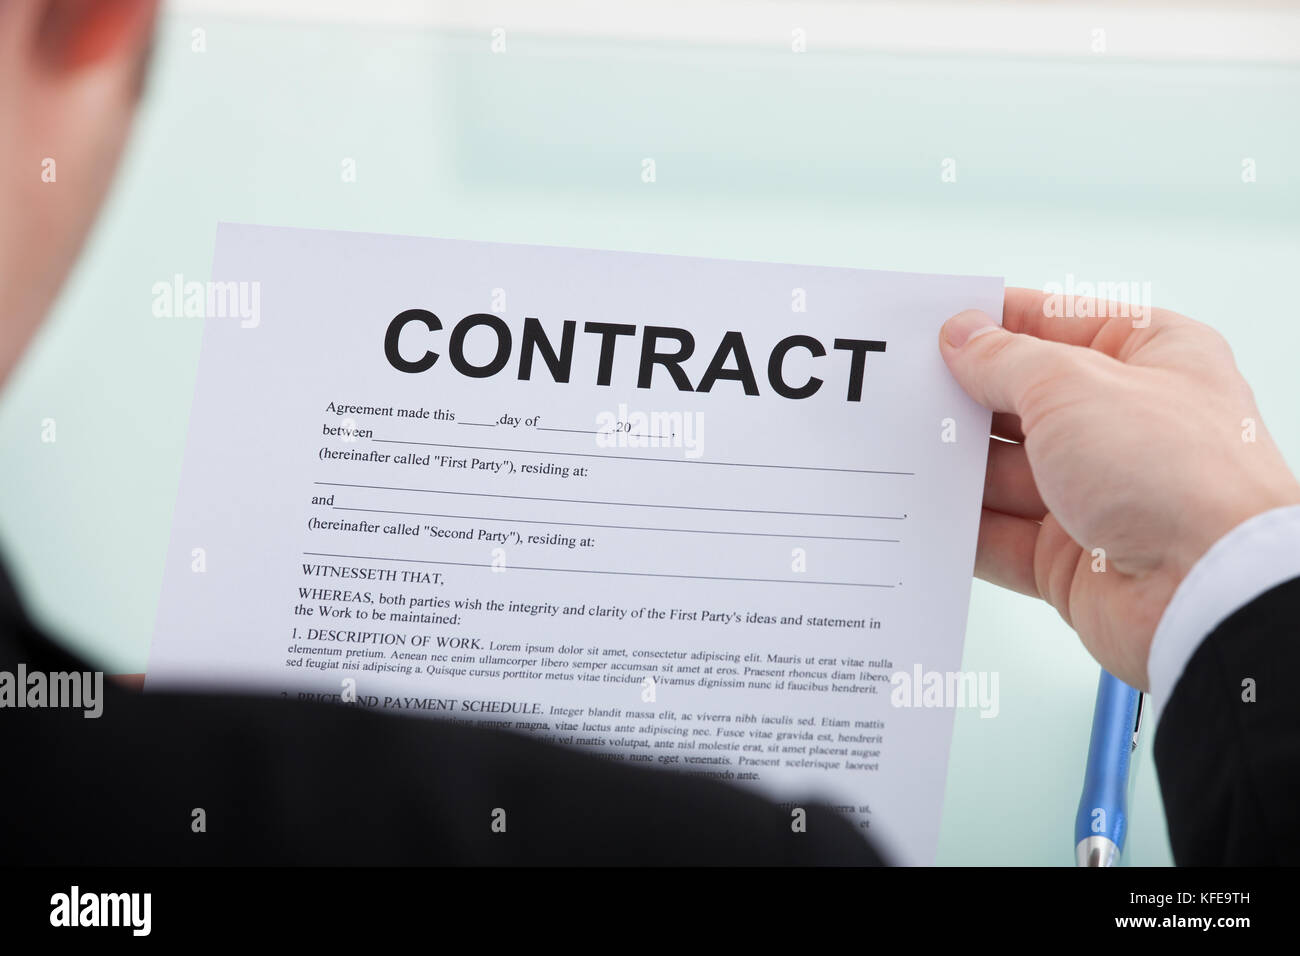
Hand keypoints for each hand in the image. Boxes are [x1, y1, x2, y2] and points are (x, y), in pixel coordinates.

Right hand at [940, 288, 1299, 688]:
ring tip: (902, 451)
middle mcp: (1128, 425)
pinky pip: (1000, 536)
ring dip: (958, 467)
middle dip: (964, 401)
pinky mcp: (1070, 558)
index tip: (933, 326)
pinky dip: (962, 527)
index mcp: (1153, 359)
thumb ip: (1004, 359)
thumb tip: (962, 337)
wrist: (1206, 593)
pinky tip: (921, 512)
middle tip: (902, 392)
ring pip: (1004, 473)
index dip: (995, 324)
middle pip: (1022, 402)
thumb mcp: (1072, 385)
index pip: (1058, 325)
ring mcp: (1099, 495)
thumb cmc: (1175, 474)